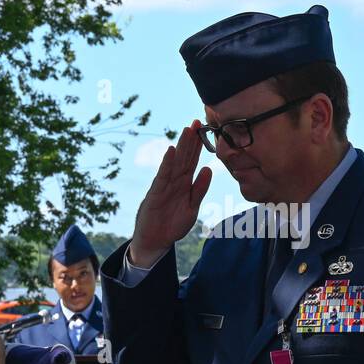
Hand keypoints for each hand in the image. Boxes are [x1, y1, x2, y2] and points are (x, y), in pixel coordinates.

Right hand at [128, 121, 211, 266]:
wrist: (156, 241)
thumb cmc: (173, 224)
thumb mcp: (192, 207)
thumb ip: (200, 189)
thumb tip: (208, 169)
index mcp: (184, 183)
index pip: (193, 161)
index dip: (199, 146)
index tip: (206, 129)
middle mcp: (174, 181)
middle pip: (184, 157)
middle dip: (191, 140)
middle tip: (197, 121)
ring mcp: (164, 185)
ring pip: (175, 162)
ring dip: (181, 146)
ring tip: (187, 130)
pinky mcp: (156, 193)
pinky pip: (163, 176)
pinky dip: (167, 164)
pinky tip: (171, 151)